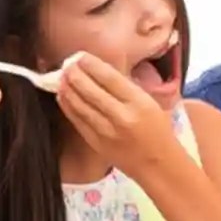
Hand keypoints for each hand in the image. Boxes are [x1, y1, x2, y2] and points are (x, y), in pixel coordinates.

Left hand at [56, 53, 184, 177]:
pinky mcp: (96, 143)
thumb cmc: (159, 131)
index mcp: (139, 103)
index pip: (110, 78)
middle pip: (91, 90)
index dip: (92, 65)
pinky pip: (77, 120)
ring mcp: (107, 131)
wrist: (158, 164)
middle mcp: (122, 116)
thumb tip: (101, 72)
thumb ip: (128, 89)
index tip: (81, 56)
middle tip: (67, 64)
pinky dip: (68, 106)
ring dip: (68, 88)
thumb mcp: (151, 104)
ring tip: (61, 77)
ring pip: (80, 105)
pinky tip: (63, 96)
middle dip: (75, 74)